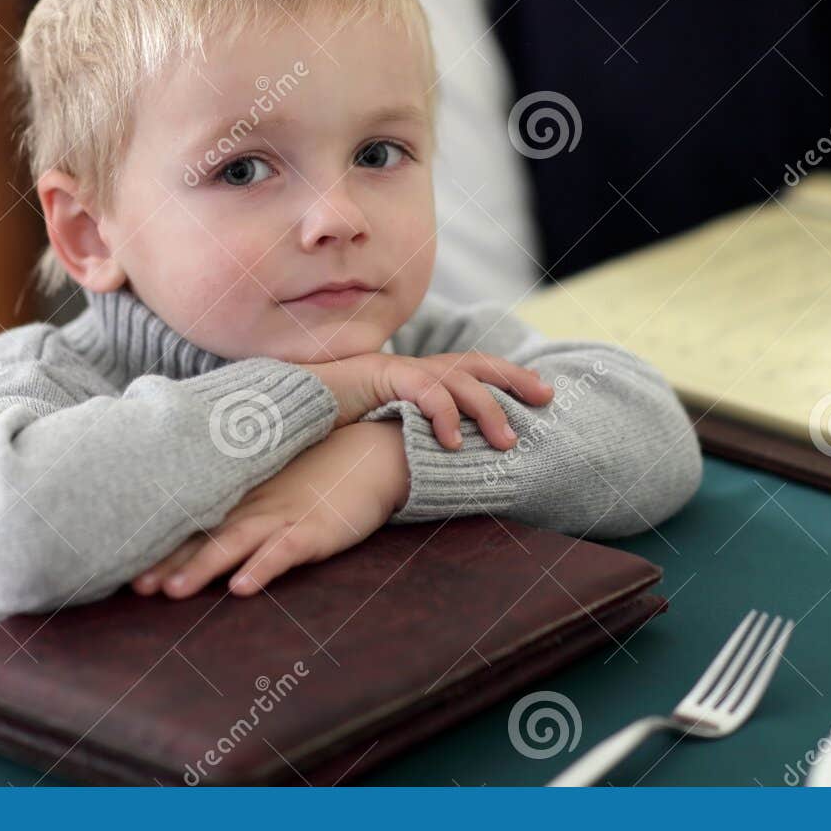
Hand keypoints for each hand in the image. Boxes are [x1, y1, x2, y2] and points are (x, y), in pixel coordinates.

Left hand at [131, 421, 410, 599]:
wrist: (375, 453)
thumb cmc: (322, 471)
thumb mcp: (273, 481)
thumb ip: (239, 500)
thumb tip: (198, 518)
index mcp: (242, 496)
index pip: (192, 522)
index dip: (158, 544)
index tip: (120, 563)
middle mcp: (254, 506)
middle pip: (203, 536)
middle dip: (167, 562)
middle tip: (133, 586)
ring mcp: (283, 516)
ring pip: (234, 544)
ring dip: (202, 567)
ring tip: (173, 591)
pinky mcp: (314, 530)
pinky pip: (284, 551)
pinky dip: (262, 567)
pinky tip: (241, 586)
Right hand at [300, 350, 553, 450]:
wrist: (284, 413)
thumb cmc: (331, 429)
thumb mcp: (385, 434)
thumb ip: (415, 440)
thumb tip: (449, 465)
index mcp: (418, 378)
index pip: (471, 371)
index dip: (508, 378)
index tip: (543, 394)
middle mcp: (412, 368)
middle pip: (475, 364)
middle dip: (514, 379)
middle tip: (546, 398)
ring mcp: (396, 368)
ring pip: (456, 379)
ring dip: (486, 409)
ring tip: (506, 442)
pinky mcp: (378, 374)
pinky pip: (422, 390)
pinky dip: (443, 414)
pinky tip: (453, 442)